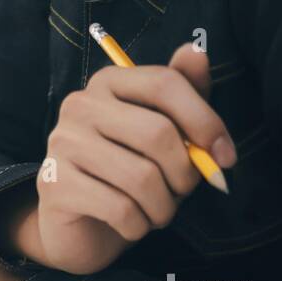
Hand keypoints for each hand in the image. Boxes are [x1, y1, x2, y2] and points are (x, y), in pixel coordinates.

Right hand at [31, 43, 234, 274]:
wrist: (75, 227)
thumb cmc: (125, 175)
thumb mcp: (161, 134)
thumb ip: (182, 96)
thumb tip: (197, 52)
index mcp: (107, 83)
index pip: (164, 85)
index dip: (204, 121)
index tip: (226, 157)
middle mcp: (79, 106)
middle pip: (157, 133)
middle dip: (185, 173)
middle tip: (185, 192)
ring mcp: (62, 145)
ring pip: (141, 177)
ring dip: (164, 206)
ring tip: (160, 213)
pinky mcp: (54, 185)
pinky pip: (119, 209)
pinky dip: (138, 226)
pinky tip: (135, 226)